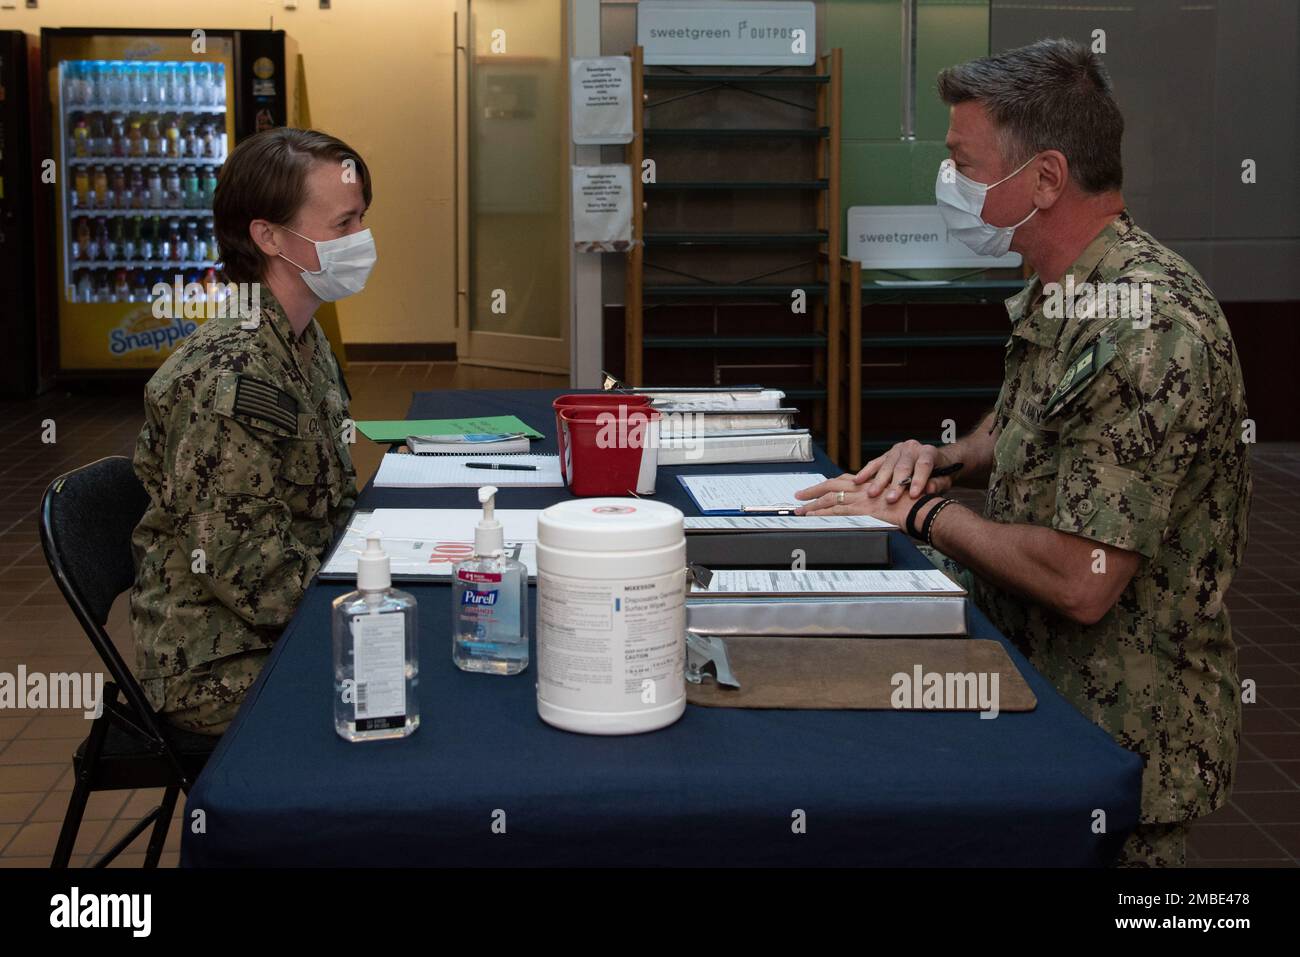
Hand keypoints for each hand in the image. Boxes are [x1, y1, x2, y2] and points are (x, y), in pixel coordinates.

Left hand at [791, 479, 920, 527]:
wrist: (919, 506)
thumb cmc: (911, 502)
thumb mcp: (892, 496)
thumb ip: (880, 498)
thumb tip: (875, 504)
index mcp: (868, 484)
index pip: (842, 481)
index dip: (827, 485)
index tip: (817, 489)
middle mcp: (861, 488)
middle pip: (830, 486)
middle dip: (812, 491)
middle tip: (798, 496)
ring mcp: (860, 498)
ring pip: (828, 498)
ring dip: (811, 504)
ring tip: (798, 510)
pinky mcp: (860, 509)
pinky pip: (835, 510)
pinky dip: (821, 513)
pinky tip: (811, 516)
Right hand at [852, 440, 954, 503]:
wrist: (934, 461)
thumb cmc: (939, 472)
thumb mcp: (944, 479)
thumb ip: (937, 484)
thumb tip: (929, 489)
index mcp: (929, 452)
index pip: (923, 465)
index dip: (918, 480)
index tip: (913, 495)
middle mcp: (912, 448)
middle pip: (903, 466)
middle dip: (896, 484)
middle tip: (890, 499)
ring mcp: (897, 450)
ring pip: (887, 465)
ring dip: (878, 481)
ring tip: (872, 494)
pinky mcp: (886, 455)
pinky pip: (875, 463)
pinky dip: (866, 472)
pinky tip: (858, 480)